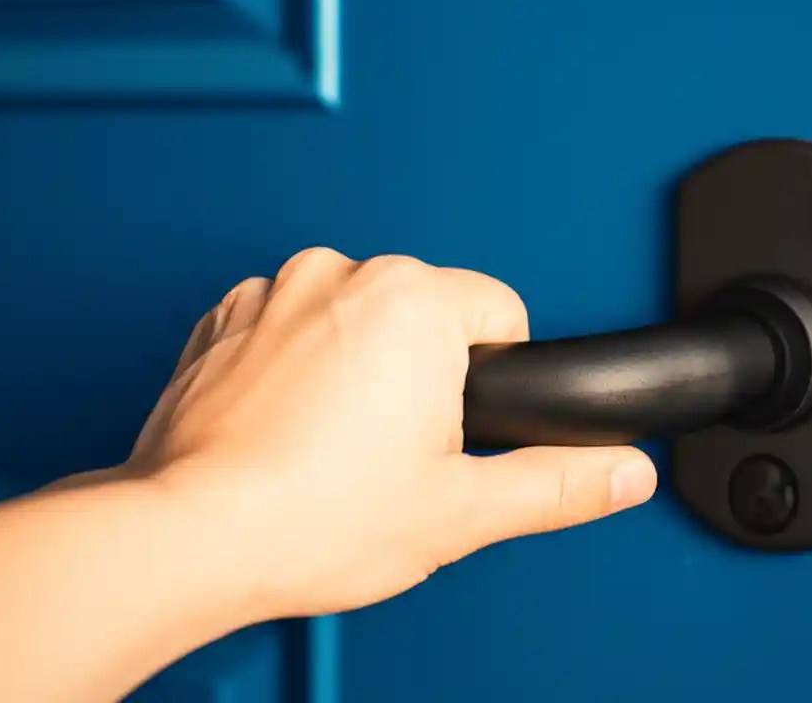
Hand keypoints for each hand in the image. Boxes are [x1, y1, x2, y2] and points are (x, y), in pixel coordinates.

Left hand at [116, 249, 656, 620]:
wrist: (189, 535)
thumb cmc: (310, 518)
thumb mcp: (461, 510)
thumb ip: (557, 482)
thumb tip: (622, 469)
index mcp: (413, 302)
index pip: (501, 311)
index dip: (494, 379)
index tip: (458, 425)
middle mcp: (341, 276)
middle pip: (424, 315)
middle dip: (424, 375)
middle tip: (392, 452)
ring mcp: (274, 292)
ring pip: (354, 318)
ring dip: (356, 366)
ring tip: (332, 445)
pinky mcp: (224, 318)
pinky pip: (290, 326)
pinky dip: (296, 366)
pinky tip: (288, 428)